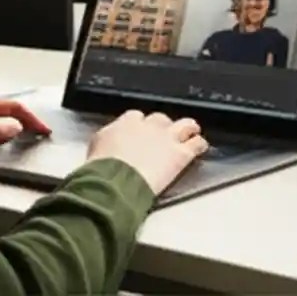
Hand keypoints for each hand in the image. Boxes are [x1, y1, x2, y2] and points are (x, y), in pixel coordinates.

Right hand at [86, 110, 208, 194]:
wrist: (116, 180)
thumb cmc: (103, 168)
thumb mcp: (97, 148)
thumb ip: (109, 140)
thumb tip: (108, 142)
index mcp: (125, 123)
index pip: (136, 116)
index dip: (140, 124)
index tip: (139, 131)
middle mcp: (148, 126)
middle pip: (161, 118)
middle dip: (162, 126)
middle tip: (163, 135)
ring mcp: (167, 138)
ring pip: (185, 124)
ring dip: (187, 129)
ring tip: (190, 133)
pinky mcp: (181, 154)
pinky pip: (197, 143)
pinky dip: (199, 144)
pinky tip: (200, 147)